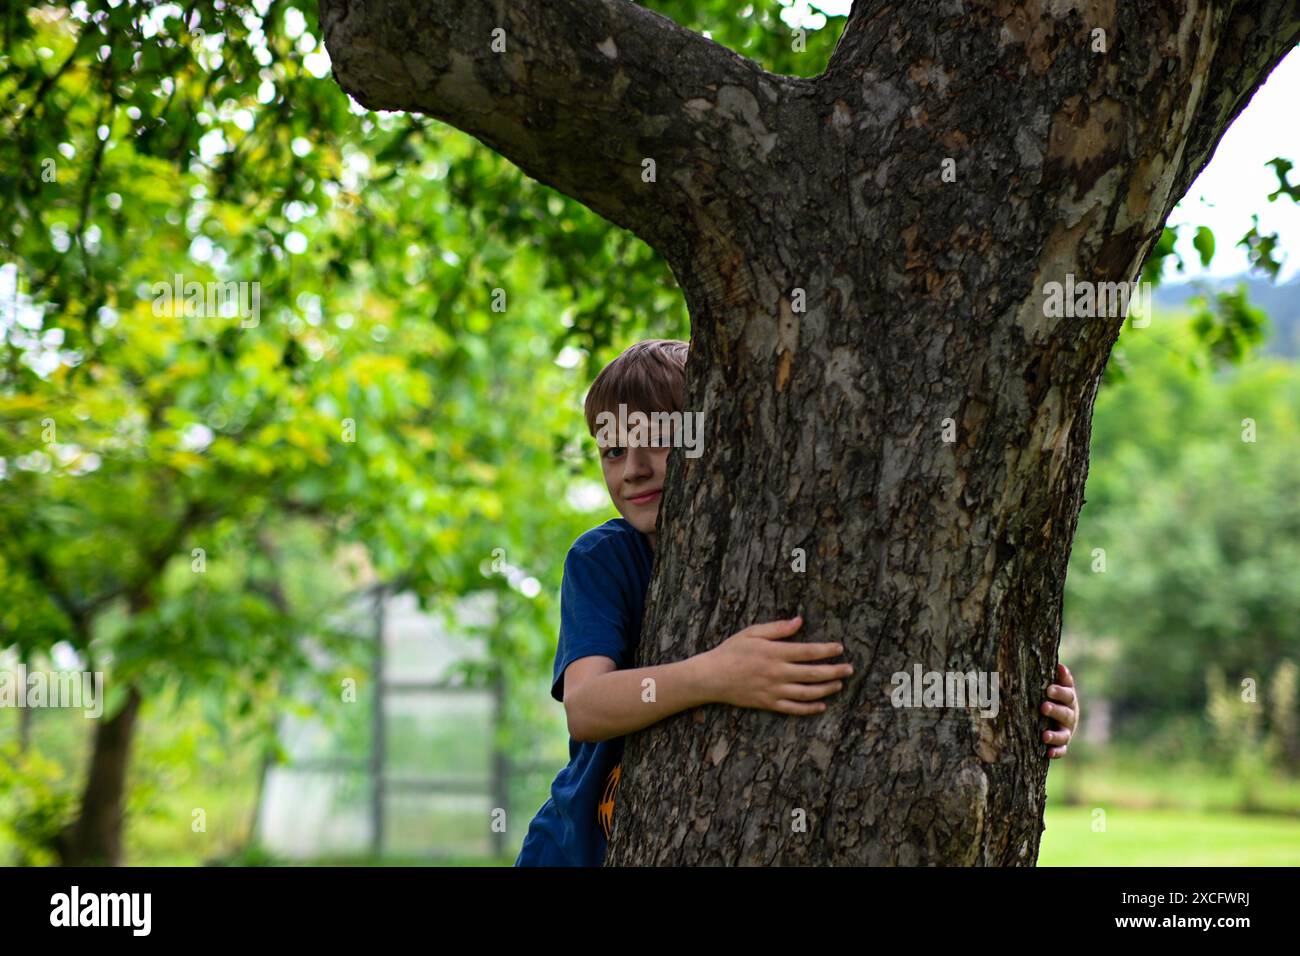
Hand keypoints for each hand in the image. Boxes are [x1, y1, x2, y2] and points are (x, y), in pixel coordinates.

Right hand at [703, 616, 851, 715]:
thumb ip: (777, 628)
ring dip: (826, 689)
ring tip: (839, 685)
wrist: (711, 677)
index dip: (827, 650)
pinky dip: (809, 708)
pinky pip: (794, 708)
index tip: (840, 648)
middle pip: (813, 673)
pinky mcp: (768, 703)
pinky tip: (821, 705)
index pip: (808, 651)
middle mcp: (777, 672)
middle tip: (849, 669)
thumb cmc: (731, 651)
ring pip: (807, 693)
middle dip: (834, 671)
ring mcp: (774, 690)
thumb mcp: (752, 633)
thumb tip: (799, 621)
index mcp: (775, 653)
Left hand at [1041, 663, 1078, 758]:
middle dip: (1055, 711)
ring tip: (1044, 735)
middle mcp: (1070, 715)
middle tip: (1043, 707)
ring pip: (1063, 734)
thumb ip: (1060, 677)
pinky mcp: (1063, 744)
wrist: (1059, 715)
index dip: (1060, 691)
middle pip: (1065, 713)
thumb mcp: (1057, 684)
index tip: (1048, 689)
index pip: (1067, 694)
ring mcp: (1067, 731)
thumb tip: (1060, 665)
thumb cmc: (1053, 694)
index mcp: (1069, 699)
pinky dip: (1056, 752)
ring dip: (1055, 735)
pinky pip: (1062, 750)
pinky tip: (1048, 753)